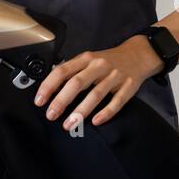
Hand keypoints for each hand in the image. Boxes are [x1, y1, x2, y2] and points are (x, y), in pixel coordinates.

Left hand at [33, 36, 160, 129]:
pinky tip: (96, 121)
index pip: (63, 71)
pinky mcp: (129, 86)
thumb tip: (50, 87)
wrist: (139, 54)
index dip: (49, 86)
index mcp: (86, 58)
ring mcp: (115, 76)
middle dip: (61, 100)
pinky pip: (117, 102)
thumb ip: (72, 70)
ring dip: (80, 111)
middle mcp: (100, 66)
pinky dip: (106, 112)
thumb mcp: (89, 59)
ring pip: (96, 94)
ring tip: (69, 124)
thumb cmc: (109, 60)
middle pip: (77, 83)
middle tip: (51, 115)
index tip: (40, 100)